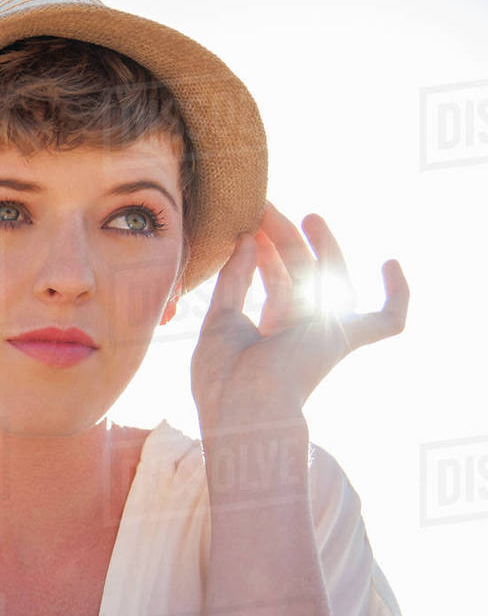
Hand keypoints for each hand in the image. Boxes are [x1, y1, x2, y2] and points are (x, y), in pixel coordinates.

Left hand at [190, 201, 408, 430]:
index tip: (248, 226)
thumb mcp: (219, 320)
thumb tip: (248, 238)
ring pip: (324, 276)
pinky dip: (397, 297)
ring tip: (292, 212)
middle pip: (296, 272)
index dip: (264, 252)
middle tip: (264, 206)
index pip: (274, 282)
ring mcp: (322, 332)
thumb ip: (235, 280)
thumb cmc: (223, 377)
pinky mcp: (343, 338)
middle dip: (282, 238)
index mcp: (269, 333)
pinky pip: (385, 322)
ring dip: (309, 242)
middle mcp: (298, 330)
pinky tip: (391, 266)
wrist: (242, 408)